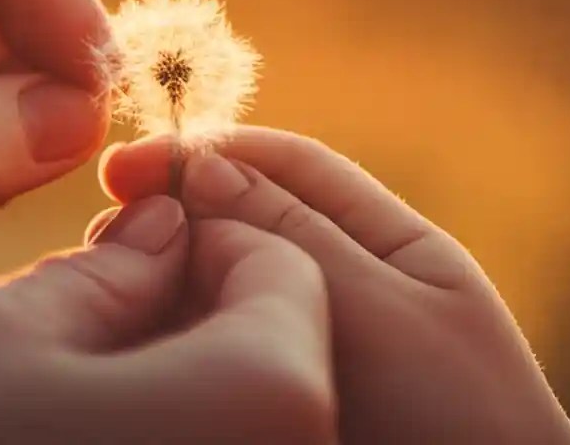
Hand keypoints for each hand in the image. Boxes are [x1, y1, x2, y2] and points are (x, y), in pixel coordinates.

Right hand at [0, 196, 335, 444]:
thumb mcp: (2, 331)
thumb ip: (112, 271)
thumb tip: (165, 229)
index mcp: (262, 402)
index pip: (287, 270)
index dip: (209, 229)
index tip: (136, 227)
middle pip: (281, 351)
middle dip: (200, 299)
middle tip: (106, 285)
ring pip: (247, 412)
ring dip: (182, 366)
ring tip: (83, 359)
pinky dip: (168, 423)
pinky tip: (84, 424)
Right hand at [101, 128, 569, 443]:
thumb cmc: (463, 420)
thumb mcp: (381, 312)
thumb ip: (295, 235)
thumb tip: (203, 165)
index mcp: (390, 243)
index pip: (290, 168)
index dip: (209, 152)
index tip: (127, 165)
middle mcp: (348, 288)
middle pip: (250, 228)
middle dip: (181, 221)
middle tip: (106, 239)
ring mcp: (315, 347)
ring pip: (228, 295)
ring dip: (174, 285)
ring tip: (109, 292)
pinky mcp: (289, 398)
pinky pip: (228, 358)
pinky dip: (185, 345)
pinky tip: (144, 348)